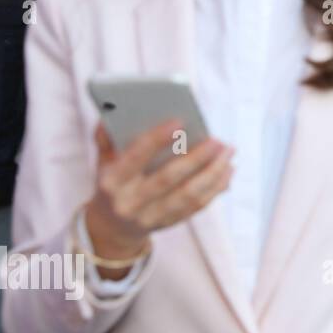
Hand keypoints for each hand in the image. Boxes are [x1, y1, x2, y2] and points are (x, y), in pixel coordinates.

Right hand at [82, 118, 233, 267]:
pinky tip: (227, 171)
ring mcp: (149, 217)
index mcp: (111, 181)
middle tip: (217, 140)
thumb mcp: (103, 162)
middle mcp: (128, 202)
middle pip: (167, 178)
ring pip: (187, 195)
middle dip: (195, 158)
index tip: (179, 121)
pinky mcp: (168, 224)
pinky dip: (215, 188)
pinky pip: (196, 206)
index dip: (155, 140)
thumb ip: (107, 137)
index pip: (134, 158)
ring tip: (228, 153)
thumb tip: (114, 106)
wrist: (113, 227)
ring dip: (213, 173)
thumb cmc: (114, 181)